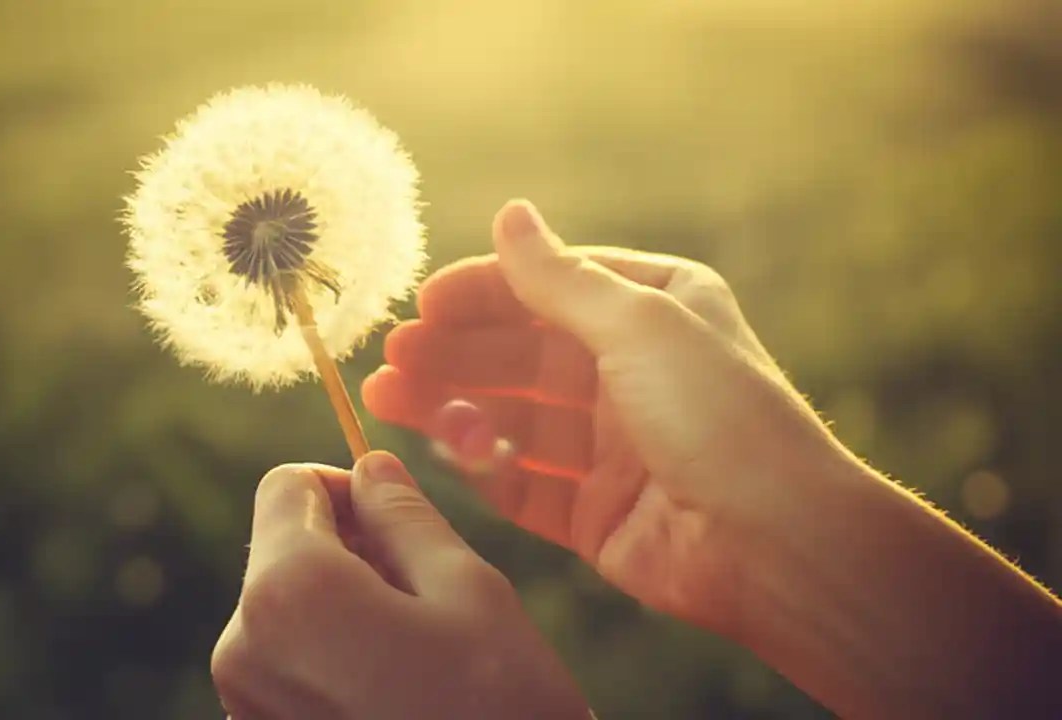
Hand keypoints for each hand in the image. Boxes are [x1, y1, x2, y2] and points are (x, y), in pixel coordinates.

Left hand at [211, 452, 590, 719]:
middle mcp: (241, 647)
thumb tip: (370, 465)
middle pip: (282, 549)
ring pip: (286, 608)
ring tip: (418, 655)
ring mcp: (245, 704)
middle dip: (346, 550)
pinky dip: (331, 656)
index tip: (395, 520)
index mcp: (289, 592)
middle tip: (426, 596)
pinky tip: (392, 690)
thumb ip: (405, 515)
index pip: (285, 487)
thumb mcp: (469, 591)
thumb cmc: (500, 709)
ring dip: (343, 606)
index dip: (341, 487)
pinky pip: (285, 664)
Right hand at [362, 199, 853, 632]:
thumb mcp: (639, 325)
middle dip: (454, 356)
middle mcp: (631, 374)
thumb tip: (509, 213)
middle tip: (392, 363)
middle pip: (521, 358)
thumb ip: (559, 278)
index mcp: (654, 312)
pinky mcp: (595, 514)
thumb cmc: (722, 415)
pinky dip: (486, 469)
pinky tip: (452, 453)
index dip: (482, 294)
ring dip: (452, 410)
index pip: (550, 290)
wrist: (780, 544)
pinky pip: (524, 485)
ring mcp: (611, 448)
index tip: (422, 306)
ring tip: (393, 404)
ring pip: (512, 420)